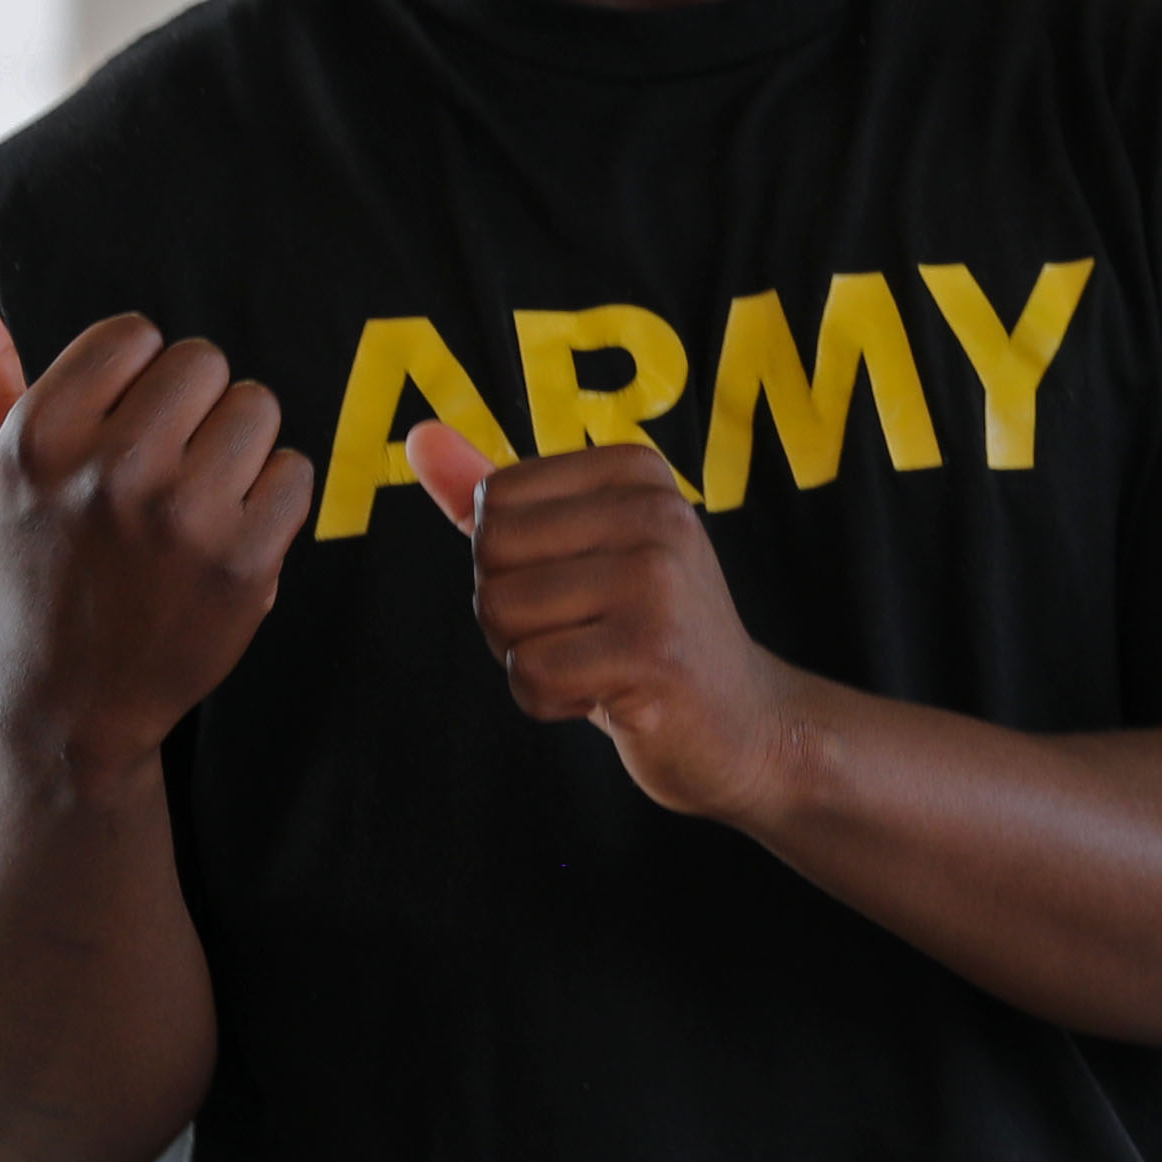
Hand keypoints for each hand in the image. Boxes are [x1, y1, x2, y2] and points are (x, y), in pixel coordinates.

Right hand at [0, 274, 296, 781]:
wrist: (66, 705)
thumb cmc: (28, 569)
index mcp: (40, 439)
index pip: (135, 333)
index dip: (138, 373)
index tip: (122, 423)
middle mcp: (108, 474)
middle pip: (205, 361)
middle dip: (194, 402)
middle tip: (167, 459)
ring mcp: (181, 523)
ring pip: (258, 407)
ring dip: (239, 443)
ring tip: (199, 492)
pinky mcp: (244, 568)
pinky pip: (295, 473)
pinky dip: (274, 497)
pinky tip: (228, 532)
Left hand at [412, 424, 818, 820]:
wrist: (742, 724)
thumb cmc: (644, 635)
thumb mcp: (577, 552)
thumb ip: (501, 498)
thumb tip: (418, 437)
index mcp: (636, 472)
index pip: (493, 500)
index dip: (506, 562)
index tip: (576, 590)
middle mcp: (654, 512)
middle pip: (489, 552)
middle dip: (508, 612)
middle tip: (580, 635)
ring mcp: (656, 581)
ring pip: (499, 612)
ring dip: (527, 658)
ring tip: (594, 662)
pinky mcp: (650, 652)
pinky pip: (529, 673)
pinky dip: (547, 701)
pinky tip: (605, 696)